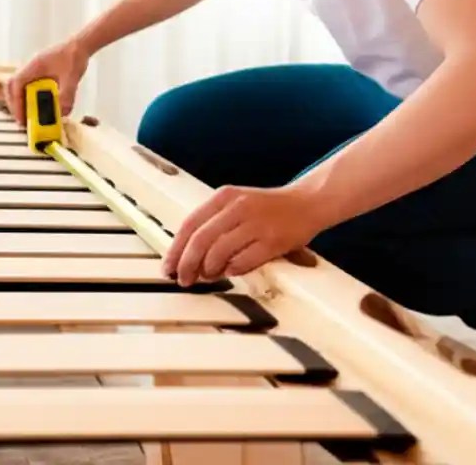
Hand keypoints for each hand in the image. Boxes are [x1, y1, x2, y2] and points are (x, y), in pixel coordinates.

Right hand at [3, 38, 90, 125]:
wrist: (80, 45)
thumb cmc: (74, 57)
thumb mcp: (72, 78)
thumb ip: (67, 96)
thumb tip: (63, 113)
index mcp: (34, 66)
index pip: (16, 85)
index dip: (16, 103)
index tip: (21, 117)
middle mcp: (30, 67)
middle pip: (11, 86)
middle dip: (14, 104)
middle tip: (21, 119)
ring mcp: (33, 69)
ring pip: (17, 85)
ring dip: (19, 100)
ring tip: (27, 115)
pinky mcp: (39, 72)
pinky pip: (27, 85)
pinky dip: (27, 96)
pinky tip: (37, 105)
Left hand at [161, 184, 333, 286]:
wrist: (307, 203)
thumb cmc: (267, 208)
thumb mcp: (235, 204)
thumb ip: (212, 223)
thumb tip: (186, 254)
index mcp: (224, 197)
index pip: (190, 224)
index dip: (175, 249)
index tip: (168, 266)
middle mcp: (238, 207)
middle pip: (200, 240)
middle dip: (187, 264)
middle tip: (184, 279)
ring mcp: (256, 224)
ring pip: (219, 252)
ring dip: (209, 270)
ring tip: (208, 276)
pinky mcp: (273, 240)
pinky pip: (244, 261)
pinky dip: (232, 270)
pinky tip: (230, 272)